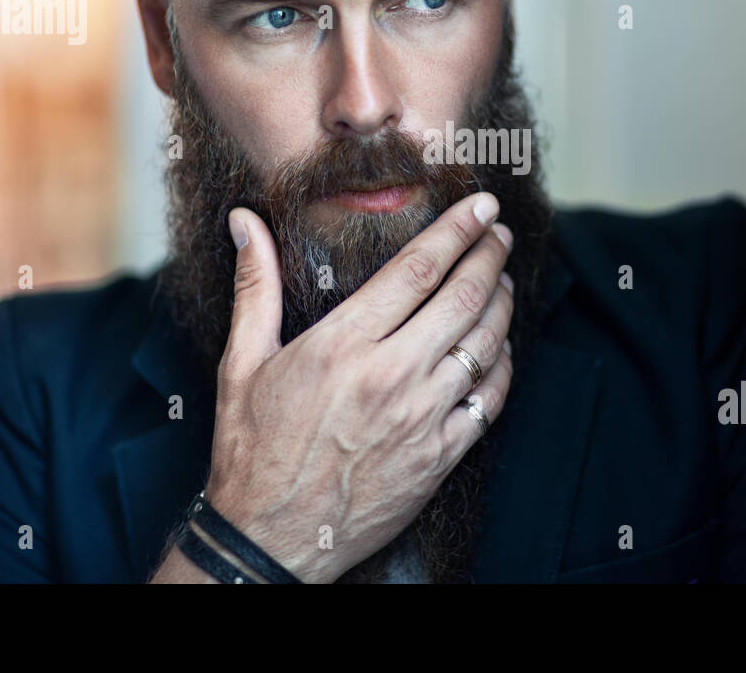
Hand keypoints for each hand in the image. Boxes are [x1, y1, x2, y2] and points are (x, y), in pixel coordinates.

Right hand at [203, 191, 514, 583]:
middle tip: (502, 232)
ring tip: (503, 280)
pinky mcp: (440, 456)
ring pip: (485, 344)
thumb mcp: (242, 363)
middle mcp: (389, 375)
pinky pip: (490, 401)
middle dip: (491, 254)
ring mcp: (421, 417)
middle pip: (463, 297)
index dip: (457, 229)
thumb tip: (245, 221)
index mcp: (342, 344)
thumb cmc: (252, 449)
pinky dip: (503, 366)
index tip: (480, 206)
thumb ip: (255, 286)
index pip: (418, 268)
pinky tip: (500, 347)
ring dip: (503, 304)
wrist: (269, 539)